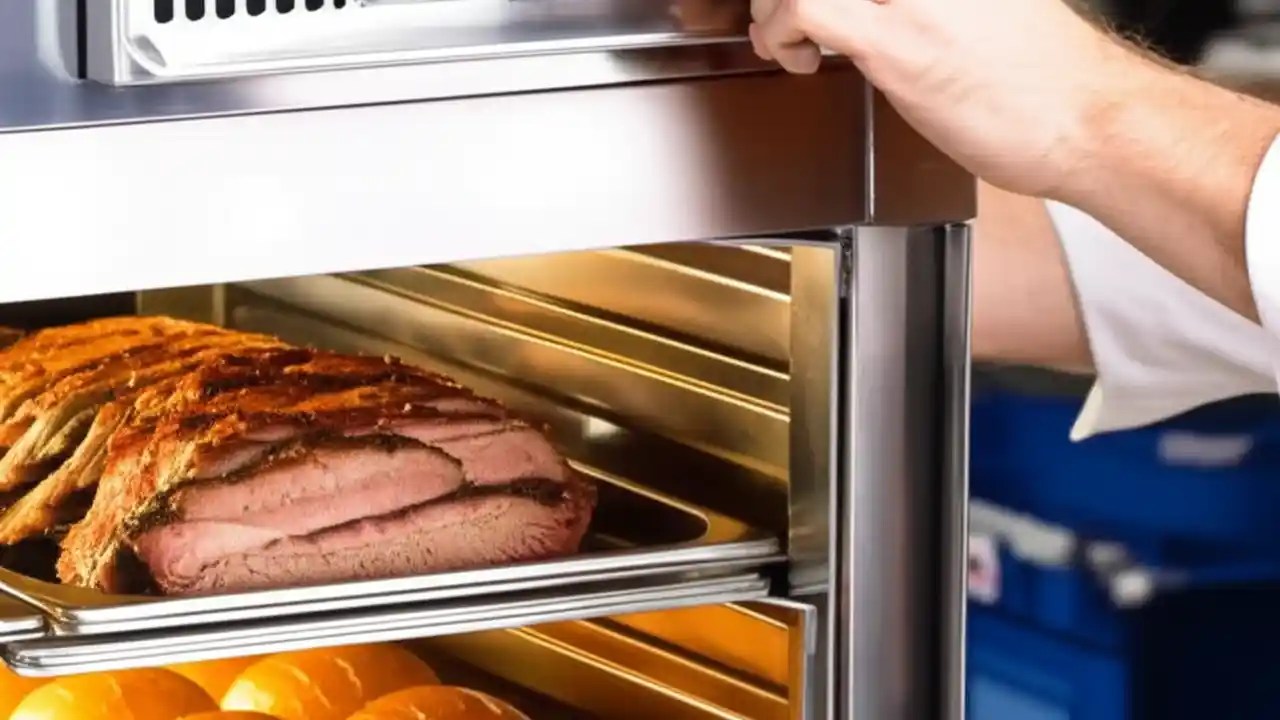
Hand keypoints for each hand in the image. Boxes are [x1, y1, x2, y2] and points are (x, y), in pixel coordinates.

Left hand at [749, 0, 1136, 198]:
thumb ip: (926, 2)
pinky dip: (780, 29)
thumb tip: (879, 11)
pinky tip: (796, 57)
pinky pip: (806, 8)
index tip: (805, 7)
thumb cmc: (1048, 78)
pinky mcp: (895, 41)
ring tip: (785, 39)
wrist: (1090, 118)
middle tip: (783, 14)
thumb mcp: (985, 7)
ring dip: (774, 5)